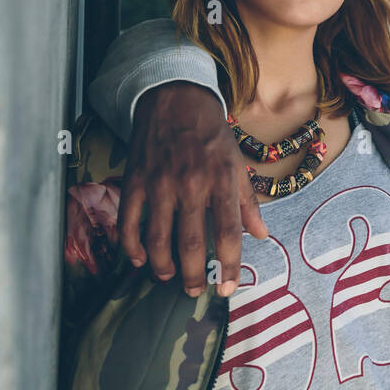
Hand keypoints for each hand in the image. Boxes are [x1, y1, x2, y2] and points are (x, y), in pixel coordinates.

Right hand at [119, 82, 266, 296]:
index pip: (228, 233)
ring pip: (158, 238)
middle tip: (194, 291)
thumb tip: (260, 236)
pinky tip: (139, 260)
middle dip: (193, 275)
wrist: (175, 98)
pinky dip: (131, 246)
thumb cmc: (211, 134)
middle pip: (191, 243)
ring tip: (169, 278)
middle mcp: (192, 185)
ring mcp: (159, 183)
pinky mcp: (134, 180)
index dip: (228, 266)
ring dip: (163, 266)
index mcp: (222, 181)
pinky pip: (129, 222)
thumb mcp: (237, 163)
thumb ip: (248, 202)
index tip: (227, 289)